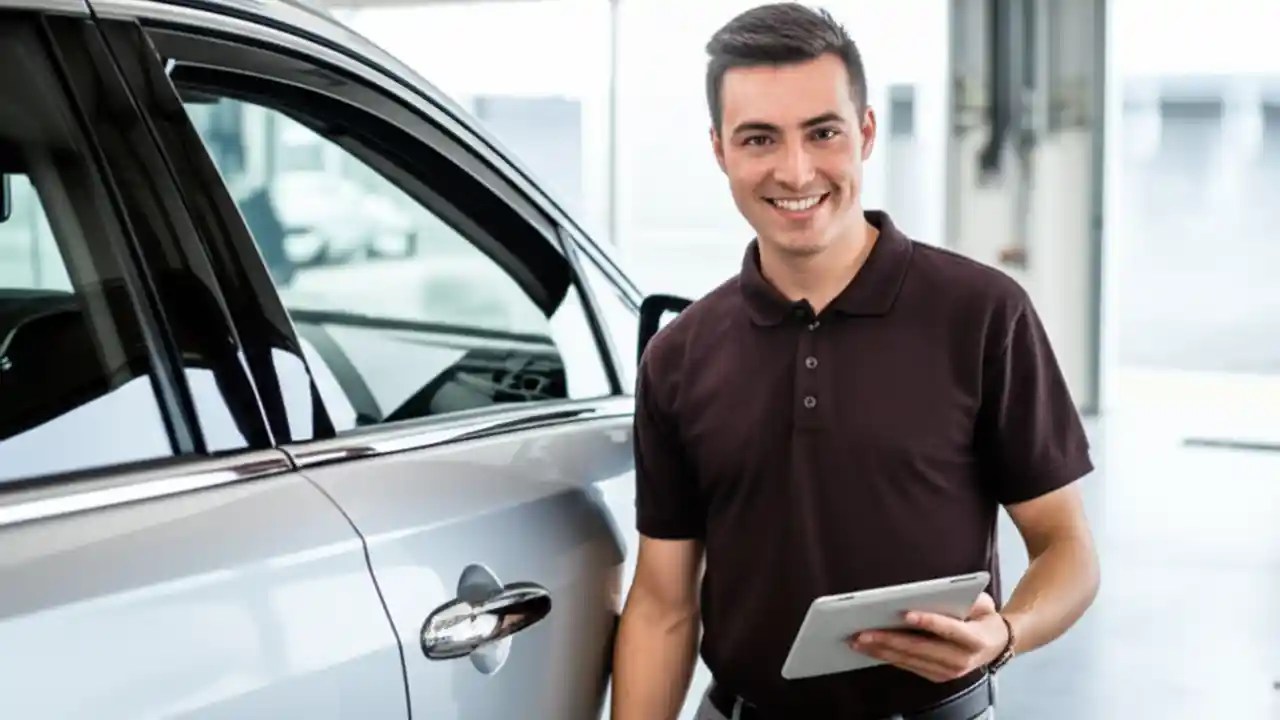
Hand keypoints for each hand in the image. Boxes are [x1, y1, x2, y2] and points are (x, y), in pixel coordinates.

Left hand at [847, 592, 1008, 682]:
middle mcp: (962, 660)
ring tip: (857, 640)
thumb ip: (967, 598)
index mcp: (976, 639)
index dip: (929, 622)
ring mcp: (949, 672)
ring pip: (910, 660)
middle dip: (889, 640)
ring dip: (881, 650)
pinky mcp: (937, 676)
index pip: (950, 630)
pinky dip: (886, 656)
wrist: (996, 644)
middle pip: (921, 649)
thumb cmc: (983, 617)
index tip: (906, 614)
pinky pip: (908, 666)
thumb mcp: (983, 602)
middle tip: (862, 632)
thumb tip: (939, 592)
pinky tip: (869, 648)